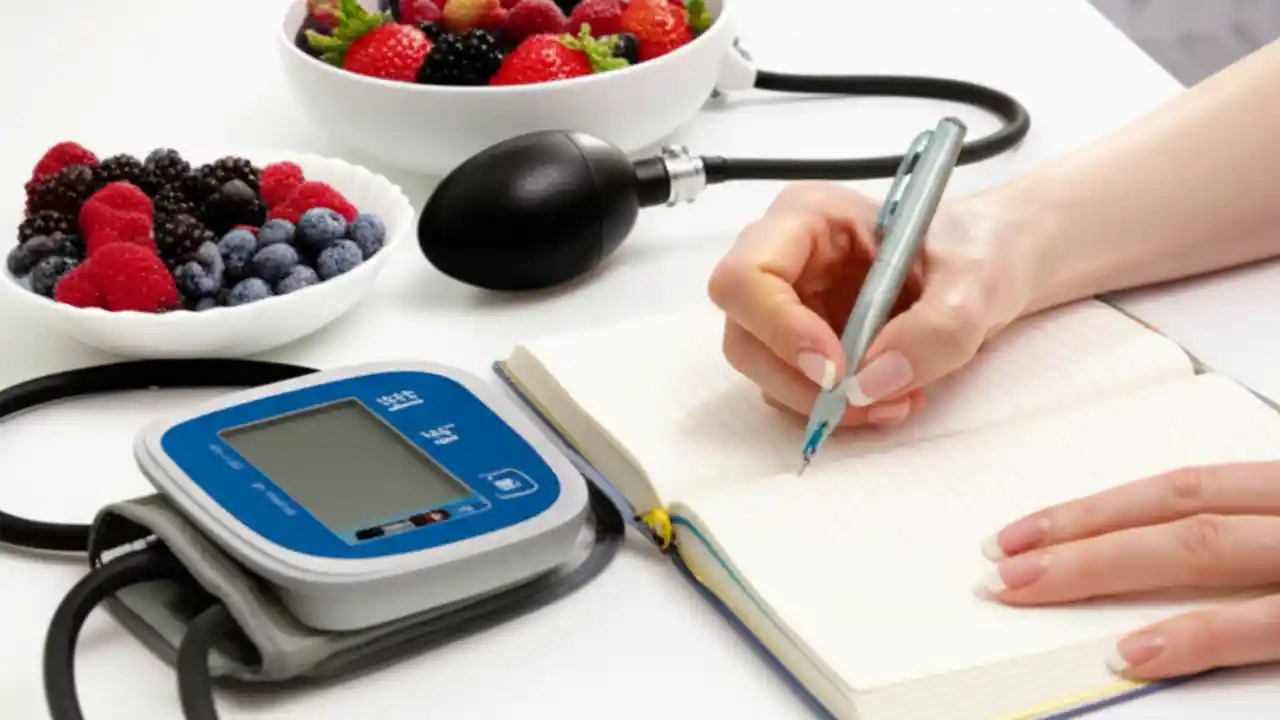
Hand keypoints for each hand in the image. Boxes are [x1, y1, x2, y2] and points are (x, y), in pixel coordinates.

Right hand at [707, 181, 1031, 427]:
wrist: (993, 268)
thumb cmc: (978, 250)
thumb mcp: (974, 283)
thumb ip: (933, 330)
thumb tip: (872, 383)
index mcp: (806, 218)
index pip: (747, 277)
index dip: (778, 328)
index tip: (836, 369)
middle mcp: (783, 261)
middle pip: (744, 335)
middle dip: (801, 382)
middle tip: (869, 401)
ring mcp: (787, 307)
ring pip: (764, 372)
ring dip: (822, 403)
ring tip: (896, 402)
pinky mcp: (801, 347)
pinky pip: (794, 391)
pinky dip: (836, 409)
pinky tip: (889, 398)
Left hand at [982, 462, 1279, 679]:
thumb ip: (1252, 537)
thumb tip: (1158, 560)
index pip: (1181, 490)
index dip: (1095, 510)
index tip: (1023, 533)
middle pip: (1171, 510)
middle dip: (1076, 533)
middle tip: (1001, 561)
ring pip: (1199, 545)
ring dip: (1102, 565)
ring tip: (1029, 587)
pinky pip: (1263, 623)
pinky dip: (1195, 635)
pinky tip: (1129, 651)